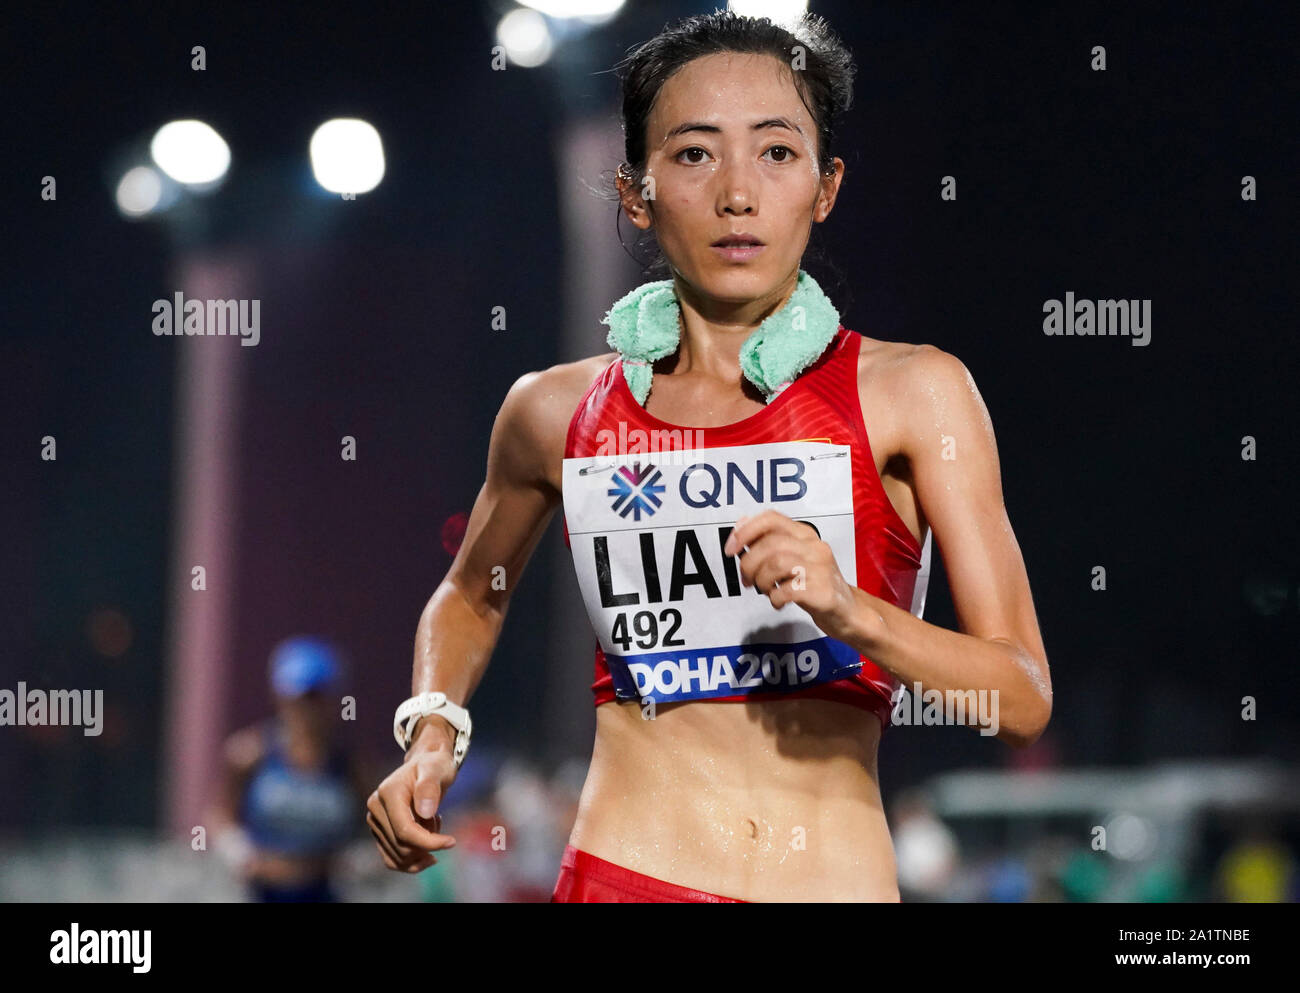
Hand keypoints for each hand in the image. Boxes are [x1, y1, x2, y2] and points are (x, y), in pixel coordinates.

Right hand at [366, 732, 458, 872]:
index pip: (405, 831)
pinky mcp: (379, 831)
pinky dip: (412, 861)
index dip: (429, 842)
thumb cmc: (434, 765)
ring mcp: (375, 821)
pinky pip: (392, 859)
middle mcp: (375, 808)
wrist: (426, 764)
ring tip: (432, 827)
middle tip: (439, 822)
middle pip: (402, 846)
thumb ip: (430, 788)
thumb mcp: (437, 769)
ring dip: (421, 851)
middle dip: (427, 844)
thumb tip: (425, 812)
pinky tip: (427, 845)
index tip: (451, 842)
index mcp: (388, 793)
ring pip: (398, 856)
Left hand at [723, 510, 858, 639]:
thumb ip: (769, 542)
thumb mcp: (793, 557)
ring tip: (764, 590)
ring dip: (761, 580)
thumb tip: (741, 524)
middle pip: (770, 544)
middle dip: (749, 564)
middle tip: (747, 580)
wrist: (847, 611)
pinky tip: (778, 601)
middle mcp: (815, 547)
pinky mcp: (823, 591)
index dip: (745, 531)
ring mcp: (821, 568)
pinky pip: (787, 590)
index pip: (771, 518)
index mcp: (805, 534)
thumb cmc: (814, 583)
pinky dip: (774, 598)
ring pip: (777, 564)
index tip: (730, 549)